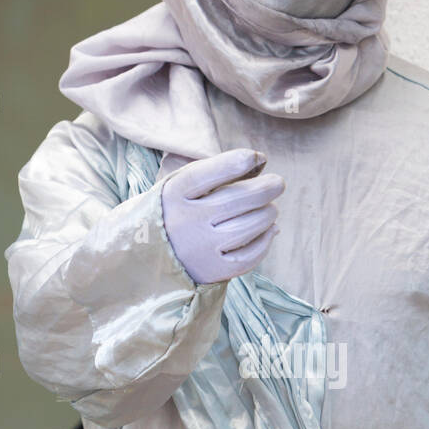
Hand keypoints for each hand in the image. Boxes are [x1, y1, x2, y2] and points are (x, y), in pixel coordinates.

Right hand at [160, 148, 283, 284]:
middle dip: (266, 188)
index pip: (210, 173)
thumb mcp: (183, 187)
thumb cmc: (177, 211)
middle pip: (237, 200)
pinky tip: (268, 230)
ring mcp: (201, 249)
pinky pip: (250, 255)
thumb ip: (215, 172)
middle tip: (278, 183)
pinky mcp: (213, 271)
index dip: (238, 162)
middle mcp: (186, 221)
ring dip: (268, 213)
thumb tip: (261, 164)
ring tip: (270, 208)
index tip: (257, 157)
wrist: (150, 256)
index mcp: (175, 194)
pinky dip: (266, 239)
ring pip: (249, 226)